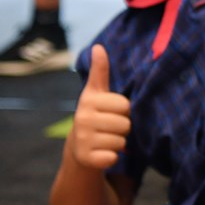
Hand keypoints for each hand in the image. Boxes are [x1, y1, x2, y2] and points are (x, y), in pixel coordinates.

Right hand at [69, 45, 131, 169]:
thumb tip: (99, 46)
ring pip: (121, 141)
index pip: (125, 106)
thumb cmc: (94, 114)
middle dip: (122, 127)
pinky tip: (102, 152)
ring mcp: (83, 139)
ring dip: (118, 143)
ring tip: (105, 139)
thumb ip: (100, 71)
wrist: (79, 146)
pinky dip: (112, 157)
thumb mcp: (96, 92)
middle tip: (109, 128)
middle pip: (125, 124)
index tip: (111, 112)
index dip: (123, 111)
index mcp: (89, 101)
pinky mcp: (87, 158)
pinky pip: (113, 158)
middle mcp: (83, 119)